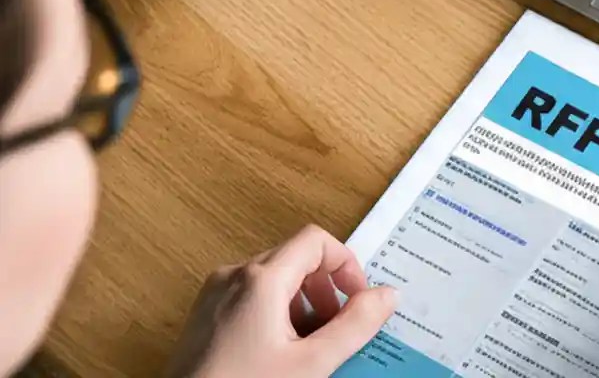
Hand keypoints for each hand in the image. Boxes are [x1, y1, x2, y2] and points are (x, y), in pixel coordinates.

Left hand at [165, 225, 396, 377]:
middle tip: (337, 330)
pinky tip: (279, 352)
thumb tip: (387, 295)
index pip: (316, 241)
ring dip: (302, 304)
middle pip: (296, 259)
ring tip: (308, 346)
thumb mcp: (312, 364)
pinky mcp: (205, 313)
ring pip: (274, 278)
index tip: (358, 300)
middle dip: (326, 290)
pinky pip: (251, 295)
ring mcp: (215, 293)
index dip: (346, 265)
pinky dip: (276, 312)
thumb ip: (356, 326)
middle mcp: (234, 276)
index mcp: (261, 279)